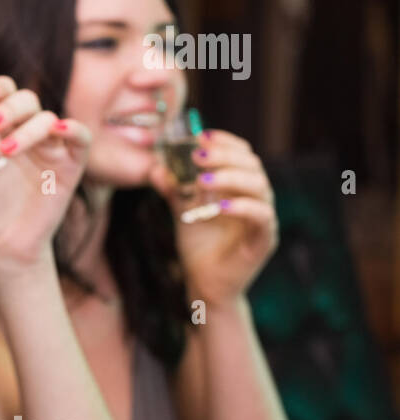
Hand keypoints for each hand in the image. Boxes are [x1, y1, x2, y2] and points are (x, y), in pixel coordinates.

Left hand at [0, 76, 90, 269]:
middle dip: (9, 106)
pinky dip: (72, 129)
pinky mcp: (70, 165)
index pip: (1, 94)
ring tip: (5, 151)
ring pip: (47, 118)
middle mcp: (25, 131)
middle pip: (26, 100)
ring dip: (28, 129)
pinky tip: (58, 131)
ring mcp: (49, 147)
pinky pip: (80, 138)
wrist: (0, 245)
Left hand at [147, 129, 277, 304]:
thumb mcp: (182, 212)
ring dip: (229, 178)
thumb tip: (155, 168)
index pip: (242, 154)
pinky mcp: (265, 239)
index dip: (225, 142)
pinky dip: (243, 207)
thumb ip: (174, 189)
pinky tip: (221, 206)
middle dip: (224, 155)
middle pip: (251, 165)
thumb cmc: (199, 245)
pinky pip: (261, 216)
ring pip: (259, 186)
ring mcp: (264, 218)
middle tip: (198, 155)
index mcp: (241, 186)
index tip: (201, 136)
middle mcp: (257, 197)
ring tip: (202, 180)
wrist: (204, 283)